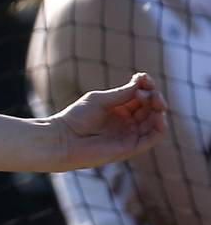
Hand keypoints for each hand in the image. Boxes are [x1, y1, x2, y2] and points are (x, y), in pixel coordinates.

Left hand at [52, 72, 167, 169]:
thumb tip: (142, 80)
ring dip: (158, 108)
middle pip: (151, 107)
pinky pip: (153, 137)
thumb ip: (122, 93)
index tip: (142, 77)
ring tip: (151, 98)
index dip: (146, 86)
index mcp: (119, 109)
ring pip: (155, 120)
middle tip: (146, 90)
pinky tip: (159, 116)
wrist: (63, 139)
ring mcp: (130, 134)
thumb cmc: (76, 117)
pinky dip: (161, 127)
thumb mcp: (101, 100)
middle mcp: (127, 122)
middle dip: (154, 96)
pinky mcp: (131, 147)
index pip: (141, 96)